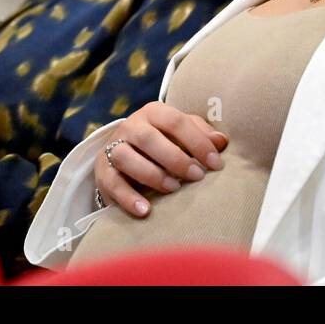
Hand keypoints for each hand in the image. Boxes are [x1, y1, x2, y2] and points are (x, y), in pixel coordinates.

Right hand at [93, 101, 228, 217]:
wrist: (124, 156)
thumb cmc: (164, 143)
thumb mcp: (182, 134)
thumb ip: (201, 134)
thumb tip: (221, 141)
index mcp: (154, 112)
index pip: (176, 121)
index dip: (198, 142)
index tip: (216, 164)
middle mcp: (131, 126)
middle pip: (149, 138)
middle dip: (176, 158)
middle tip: (197, 176)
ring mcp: (113, 148)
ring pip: (126, 157)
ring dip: (152, 174)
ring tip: (174, 189)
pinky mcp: (103, 173)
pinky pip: (113, 184)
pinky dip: (129, 198)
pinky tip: (146, 210)